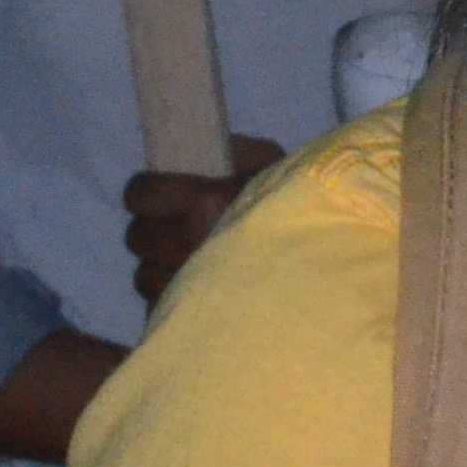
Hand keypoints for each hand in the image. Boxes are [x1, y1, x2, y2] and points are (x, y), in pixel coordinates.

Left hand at [125, 131, 285, 304]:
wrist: (329, 272)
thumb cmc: (301, 214)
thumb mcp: (274, 167)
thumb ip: (236, 151)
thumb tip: (201, 146)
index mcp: (205, 201)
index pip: (143, 194)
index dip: (145, 194)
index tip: (153, 196)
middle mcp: (190, 245)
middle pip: (138, 237)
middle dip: (151, 231)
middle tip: (172, 230)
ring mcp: (188, 288)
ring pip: (144, 275)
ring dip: (160, 268)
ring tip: (186, 264)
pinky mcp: (190, 320)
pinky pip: (159, 308)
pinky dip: (172, 301)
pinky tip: (197, 293)